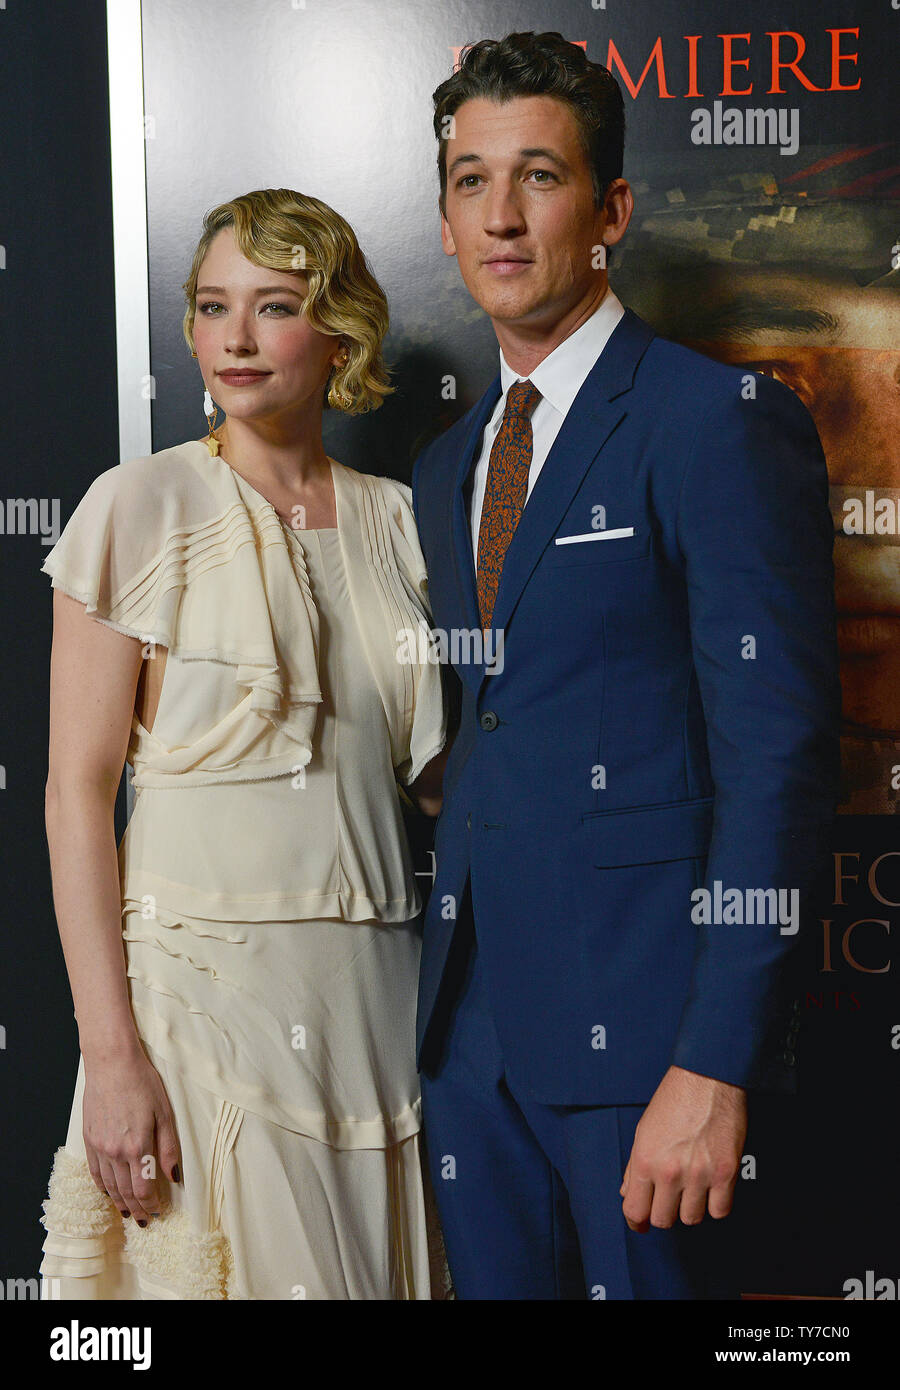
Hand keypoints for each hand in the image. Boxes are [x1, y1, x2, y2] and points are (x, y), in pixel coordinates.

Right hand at [82, 1046, 181, 1224]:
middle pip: (126, 1193)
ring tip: (128, 1212)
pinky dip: (102, 1187)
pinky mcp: (89, 1139)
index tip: (158, 1212)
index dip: (151, 1205)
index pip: (144, 1190)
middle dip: (136, 1210)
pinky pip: (95, 1172)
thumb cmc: (142, 1083)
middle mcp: (116, 1152)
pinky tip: (108, 1193)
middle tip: (144, 1221)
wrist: (111, 1064)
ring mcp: (99, 1147)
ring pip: (109, 1186)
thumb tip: (175, 1177)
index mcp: (138, 1147)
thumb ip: (169, 1148)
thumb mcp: (165, 1113)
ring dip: (119, 1202)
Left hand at [619, 1065, 746, 1230]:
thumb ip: (634, 1165)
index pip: (635, 1210)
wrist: (708, 1077)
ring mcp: (699, 1174)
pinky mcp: (726, 1173)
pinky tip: (711, 1190)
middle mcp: (670, 1171)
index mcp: (645, 1159)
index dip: (636, 1222)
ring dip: (690, 1208)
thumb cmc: (674, 1098)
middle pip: (663, 1220)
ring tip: (691, 1190)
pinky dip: (715, 1205)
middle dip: (664, 1213)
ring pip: (691, 1219)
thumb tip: (628, 1192)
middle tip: (668, 1200)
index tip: (640, 1224)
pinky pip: (719, 1211)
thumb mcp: (644, 1129)